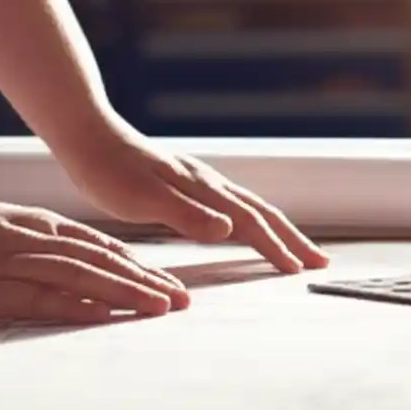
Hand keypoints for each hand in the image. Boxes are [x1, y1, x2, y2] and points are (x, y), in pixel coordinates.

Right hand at [0, 192, 189, 321]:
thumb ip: (32, 240)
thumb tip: (68, 260)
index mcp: (36, 226)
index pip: (99, 246)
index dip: (137, 264)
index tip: (168, 281)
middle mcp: (33, 240)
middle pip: (102, 260)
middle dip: (147, 279)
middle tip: (184, 299)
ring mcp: (13, 262)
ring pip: (83, 275)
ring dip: (126, 291)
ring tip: (162, 306)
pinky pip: (42, 297)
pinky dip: (78, 305)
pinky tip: (107, 316)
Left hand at [52, 115, 330, 272]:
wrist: (89, 137)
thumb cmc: (110, 172)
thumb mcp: (144, 199)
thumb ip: (188, 215)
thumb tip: (230, 231)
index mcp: (205, 190)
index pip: (252, 223)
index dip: (278, 248)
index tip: (301, 271)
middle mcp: (210, 184)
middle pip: (263, 213)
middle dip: (293, 239)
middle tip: (321, 262)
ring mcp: (201, 183)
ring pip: (251, 208)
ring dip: (278, 230)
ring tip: (297, 250)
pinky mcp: (188, 185)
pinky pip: (234, 206)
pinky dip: (253, 222)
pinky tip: (248, 230)